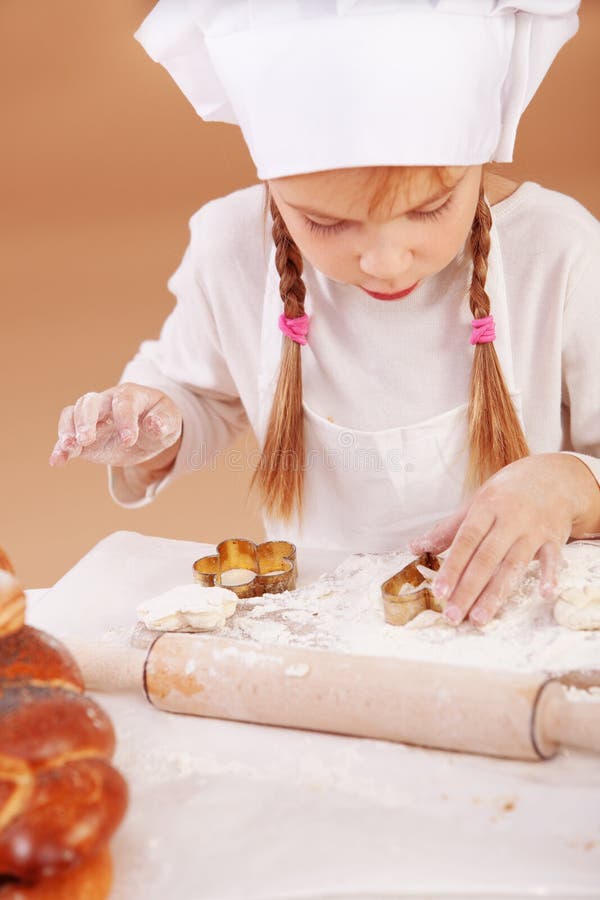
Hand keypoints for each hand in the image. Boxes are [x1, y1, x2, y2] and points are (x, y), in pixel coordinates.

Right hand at [49, 383, 182, 468]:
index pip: (123, 402)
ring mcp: (93, 419)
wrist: (151, 430)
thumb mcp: (170, 421)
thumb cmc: (161, 420)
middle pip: (89, 402)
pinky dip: (60, 449)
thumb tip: (153, 425)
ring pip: (73, 414)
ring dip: (68, 429)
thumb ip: (164, 422)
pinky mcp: (85, 437)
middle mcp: (107, 403)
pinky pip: (68, 438)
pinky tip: (57, 461)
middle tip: (87, 439)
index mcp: (131, 395)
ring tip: (68, 446)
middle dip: (85, 419)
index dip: (124, 419)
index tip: (129, 440)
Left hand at [409, 453, 599, 626]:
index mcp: (486, 508)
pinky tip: (544, 594)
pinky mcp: (554, 538)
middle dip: (468, 589)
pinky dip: (550, 576)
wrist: (554, 476)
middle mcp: (509, 519)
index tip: (439, 592)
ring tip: (480, 618)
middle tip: (453, 616)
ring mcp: (533, 529)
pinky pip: (553, 559)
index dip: (452, 567)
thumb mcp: (477, 502)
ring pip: (514, 565)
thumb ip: (448, 528)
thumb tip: (414, 547)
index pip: (466, 541)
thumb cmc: (508, 492)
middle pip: (486, 559)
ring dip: (497, 593)